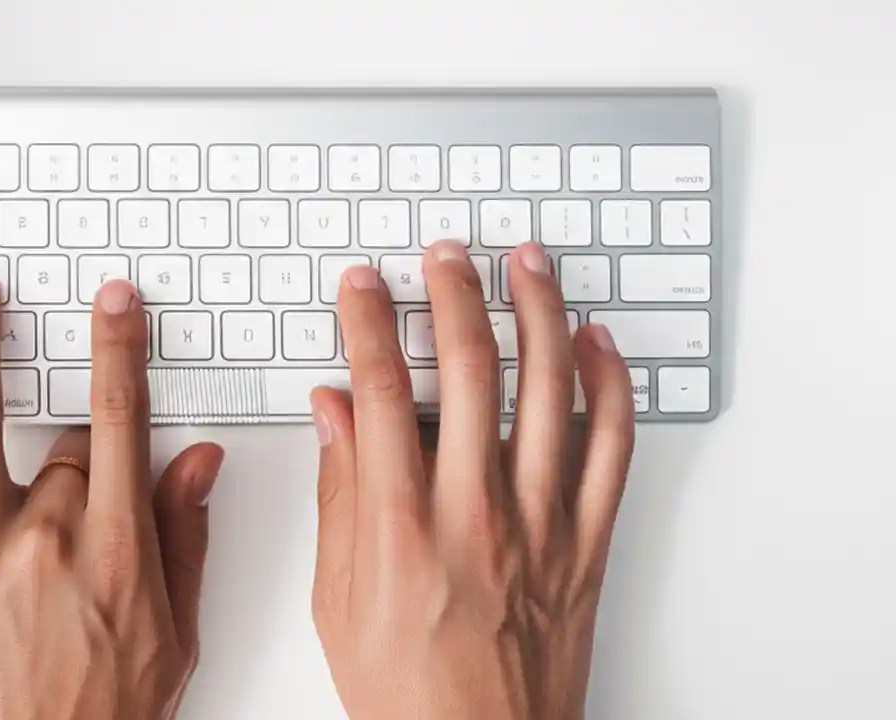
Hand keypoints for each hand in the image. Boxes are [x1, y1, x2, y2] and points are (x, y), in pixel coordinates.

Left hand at [0, 276, 223, 719]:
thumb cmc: (105, 712)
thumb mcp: (175, 631)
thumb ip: (185, 535)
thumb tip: (200, 459)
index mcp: (117, 550)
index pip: (121, 420)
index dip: (119, 349)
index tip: (116, 304)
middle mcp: (47, 540)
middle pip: (66, 438)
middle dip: (81, 429)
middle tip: (85, 450)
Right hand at [310, 241, 634, 719]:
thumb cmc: (406, 688)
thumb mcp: (338, 596)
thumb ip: (339, 494)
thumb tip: (332, 412)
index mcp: (401, 525)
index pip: (382, 391)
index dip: (369, 322)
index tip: (363, 284)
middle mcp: (475, 513)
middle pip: (470, 371)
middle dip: (455, 295)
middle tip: (446, 253)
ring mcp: (540, 524)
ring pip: (548, 391)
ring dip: (537, 314)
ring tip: (525, 264)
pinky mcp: (585, 543)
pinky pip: (611, 449)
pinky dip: (609, 386)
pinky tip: (594, 342)